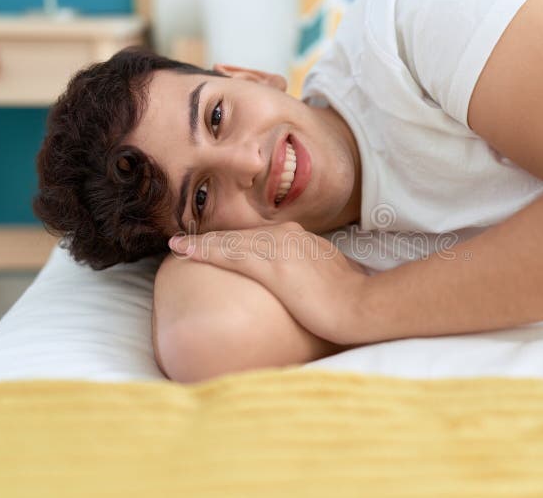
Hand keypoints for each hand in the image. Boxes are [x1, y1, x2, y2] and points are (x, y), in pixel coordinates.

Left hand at [167, 222, 368, 344]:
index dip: (237, 241)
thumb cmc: (355, 303)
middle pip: (244, 235)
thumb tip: (316, 293)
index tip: (220, 245)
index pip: (262, 238)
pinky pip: (229, 253)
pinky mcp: (272, 263)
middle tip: (188, 240)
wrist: (364, 306)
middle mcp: (290, 237)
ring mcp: (280, 247)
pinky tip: (184, 250)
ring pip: (232, 240)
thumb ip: (320, 280)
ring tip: (178, 244)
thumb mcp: (336, 282)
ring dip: (203, 242)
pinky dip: (204, 249)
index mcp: (303, 242)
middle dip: (216, 238)